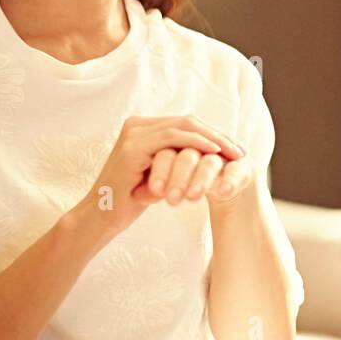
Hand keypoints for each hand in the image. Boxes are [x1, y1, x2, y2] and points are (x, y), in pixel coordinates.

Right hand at [77, 115, 245, 239]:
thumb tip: (210, 155)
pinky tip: (215, 153)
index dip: (213, 134)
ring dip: (214, 138)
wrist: (99, 218)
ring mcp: (133, 133)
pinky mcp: (133, 146)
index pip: (185, 124)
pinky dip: (197, 143)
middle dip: (218, 134)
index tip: (235, 149)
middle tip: (241, 150)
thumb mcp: (160, 174)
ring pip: (184, 125)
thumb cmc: (129, 200)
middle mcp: (136, 125)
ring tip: (234, 153)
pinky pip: (173, 138)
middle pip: (188, 121)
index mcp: (142, 128)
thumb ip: (177, 159)